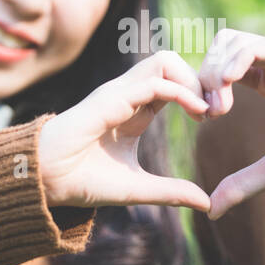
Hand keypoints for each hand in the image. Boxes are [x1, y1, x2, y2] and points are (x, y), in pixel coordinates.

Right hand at [39, 50, 211, 211]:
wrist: (46, 182)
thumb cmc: (84, 181)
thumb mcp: (139, 189)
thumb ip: (172, 192)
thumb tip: (207, 204)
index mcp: (136, 110)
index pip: (173, 82)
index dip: (198, 93)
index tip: (215, 117)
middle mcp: (128, 95)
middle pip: (171, 62)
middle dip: (200, 78)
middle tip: (218, 108)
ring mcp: (119, 93)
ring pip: (164, 60)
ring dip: (192, 79)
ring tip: (207, 109)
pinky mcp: (111, 99)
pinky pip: (154, 82)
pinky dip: (181, 92)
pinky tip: (197, 113)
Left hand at [198, 29, 264, 218]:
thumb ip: (244, 183)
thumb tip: (211, 210)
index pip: (221, 67)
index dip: (202, 87)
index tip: (201, 119)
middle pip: (220, 48)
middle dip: (203, 76)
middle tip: (207, 113)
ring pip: (234, 41)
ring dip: (216, 69)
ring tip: (219, 107)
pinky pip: (261, 46)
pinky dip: (237, 60)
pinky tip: (228, 84)